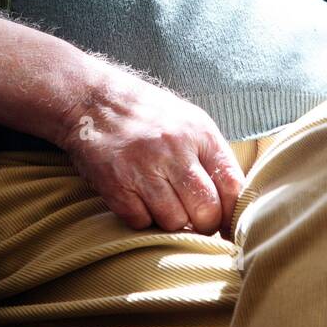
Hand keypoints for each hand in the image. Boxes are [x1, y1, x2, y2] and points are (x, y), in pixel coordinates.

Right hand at [58, 69, 244, 236]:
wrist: (91, 100)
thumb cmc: (146, 115)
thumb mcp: (188, 121)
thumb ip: (212, 157)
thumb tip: (234, 205)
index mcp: (199, 132)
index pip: (232, 185)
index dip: (234, 214)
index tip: (228, 225)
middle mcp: (174, 149)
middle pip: (206, 211)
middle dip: (204, 224)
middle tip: (193, 220)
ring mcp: (143, 167)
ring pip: (174, 223)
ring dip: (171, 223)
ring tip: (162, 205)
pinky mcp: (116, 184)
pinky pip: (141, 223)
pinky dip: (143, 219)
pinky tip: (138, 200)